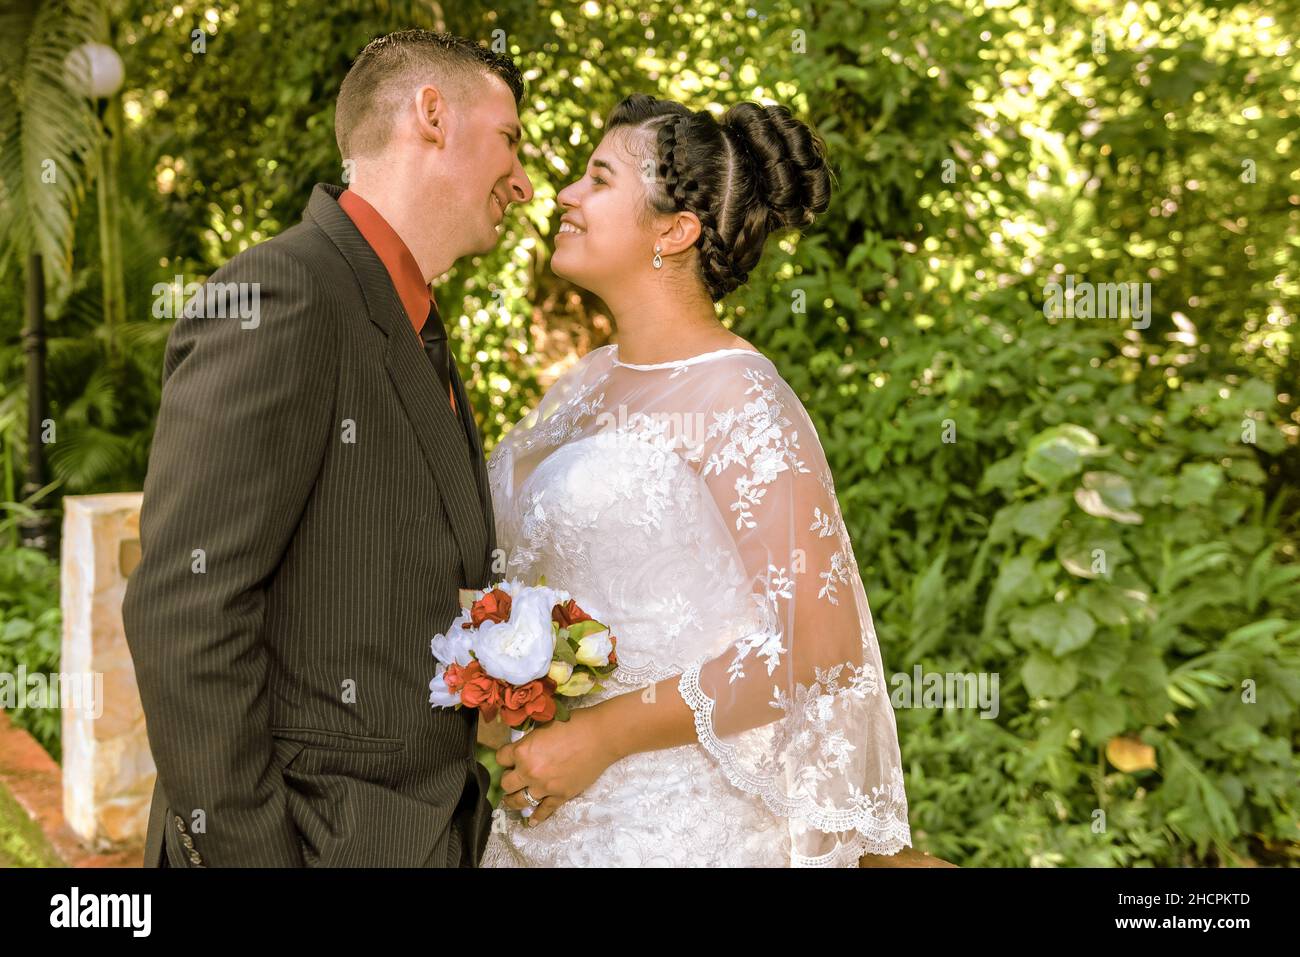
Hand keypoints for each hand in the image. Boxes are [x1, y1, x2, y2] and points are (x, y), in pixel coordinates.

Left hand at [495, 704, 620, 826]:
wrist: (600, 736)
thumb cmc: (574, 724)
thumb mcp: (543, 727)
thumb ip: (530, 741)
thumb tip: (524, 748)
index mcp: (523, 751)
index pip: (500, 758)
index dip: (504, 758)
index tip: (508, 759)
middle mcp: (529, 772)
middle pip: (506, 784)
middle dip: (508, 780)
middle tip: (513, 777)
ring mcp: (545, 787)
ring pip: (519, 801)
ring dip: (514, 800)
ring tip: (512, 800)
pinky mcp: (560, 796)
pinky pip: (544, 811)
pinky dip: (536, 817)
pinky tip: (531, 821)